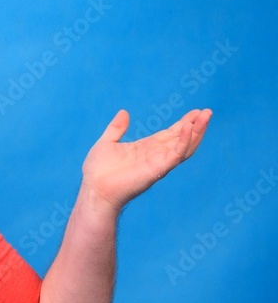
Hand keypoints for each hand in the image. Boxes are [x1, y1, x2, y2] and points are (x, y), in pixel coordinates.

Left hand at [81, 108, 211, 212]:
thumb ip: (116, 128)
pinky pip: (175, 154)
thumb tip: (124, 112)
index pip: (169, 135)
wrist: (94, 190)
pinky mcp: (157, 169)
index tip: (195, 112)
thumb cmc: (97, 171)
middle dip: (195, 126)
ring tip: (205, 116)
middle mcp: (155, 156)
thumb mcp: (106, 143)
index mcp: (145, 149)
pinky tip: (188, 127)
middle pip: (181, 139)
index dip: (183, 124)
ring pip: (184, 146)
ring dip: (196, 132)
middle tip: (207, 112)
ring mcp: (158, 163)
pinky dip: (184, 141)